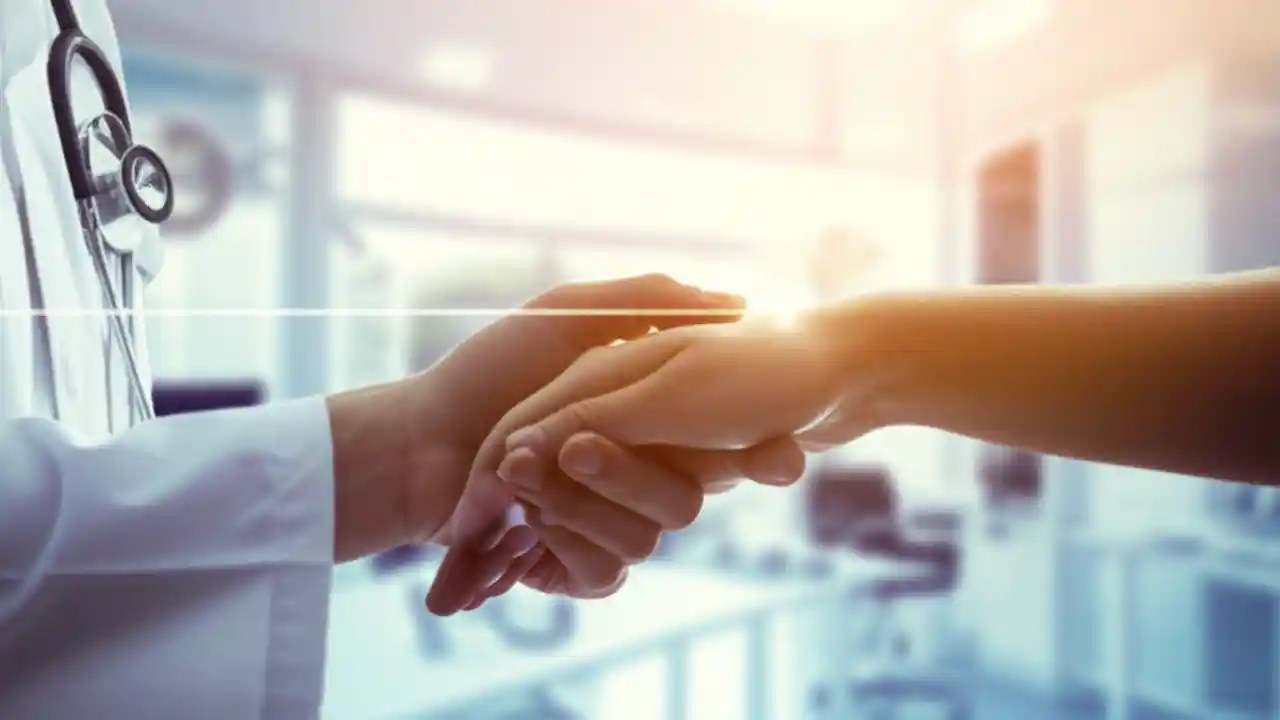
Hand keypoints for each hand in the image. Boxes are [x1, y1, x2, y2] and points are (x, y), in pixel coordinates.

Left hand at [324, 275, 802, 596]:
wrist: (412, 443)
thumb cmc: (483, 373)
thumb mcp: (561, 316)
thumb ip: (644, 301)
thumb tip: (730, 300)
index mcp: (642, 423)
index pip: (720, 447)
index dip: (760, 456)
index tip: (784, 457)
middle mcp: (631, 476)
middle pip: (681, 498)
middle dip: (618, 474)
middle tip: (561, 451)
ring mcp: (602, 524)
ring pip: (644, 537)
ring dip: (576, 507)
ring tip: (511, 481)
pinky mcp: (569, 567)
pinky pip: (603, 574)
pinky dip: (560, 549)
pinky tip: (517, 530)